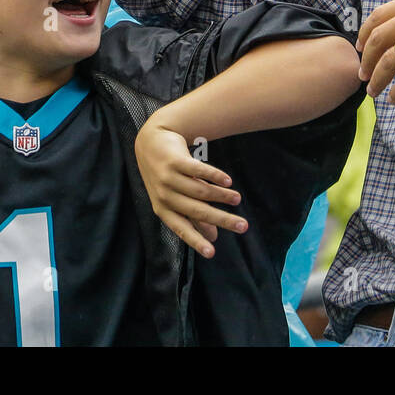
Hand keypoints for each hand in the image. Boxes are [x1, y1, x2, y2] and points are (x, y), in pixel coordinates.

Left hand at [134, 120, 244, 258]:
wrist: (150, 141)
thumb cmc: (165, 175)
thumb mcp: (174, 197)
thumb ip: (192, 216)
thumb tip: (212, 237)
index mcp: (162, 209)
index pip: (181, 228)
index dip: (197, 241)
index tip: (212, 253)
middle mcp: (164, 195)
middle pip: (197, 210)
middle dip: (222, 220)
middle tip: (243, 226)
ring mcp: (168, 177)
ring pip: (200, 191)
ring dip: (222, 196)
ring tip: (237, 199)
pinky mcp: (175, 160)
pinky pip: (198, 170)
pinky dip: (215, 176)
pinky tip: (228, 181)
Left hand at [356, 0, 394, 99]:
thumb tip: (392, 36)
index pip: (377, 17)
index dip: (363, 35)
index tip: (358, 49)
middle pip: (377, 40)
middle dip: (365, 60)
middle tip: (362, 75)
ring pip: (388, 61)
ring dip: (377, 79)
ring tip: (373, 91)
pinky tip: (393, 99)